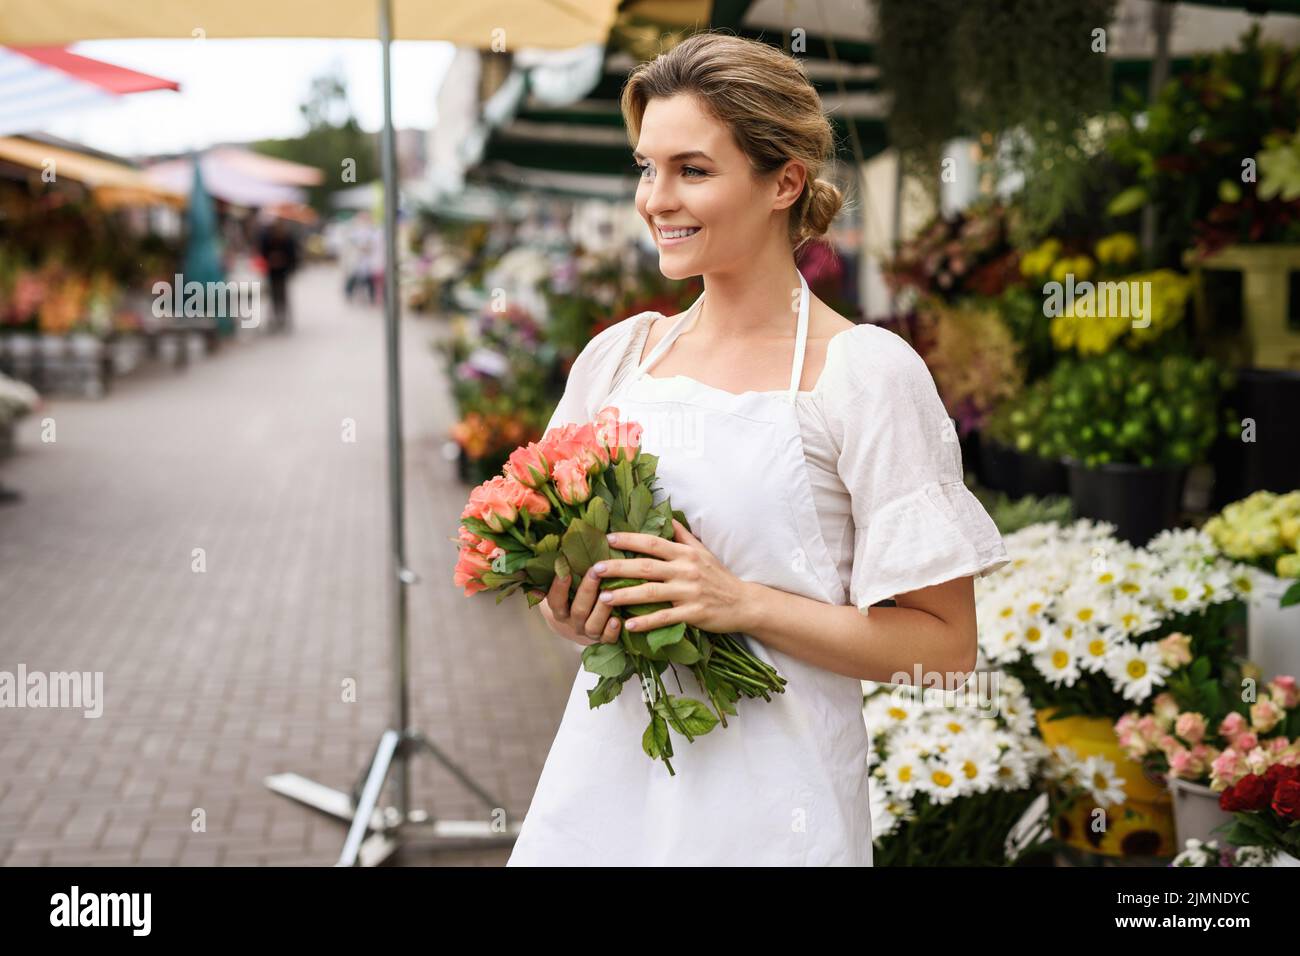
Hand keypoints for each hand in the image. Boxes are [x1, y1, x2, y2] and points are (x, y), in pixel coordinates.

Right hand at [529, 563, 623, 646]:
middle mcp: (574, 623)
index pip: (555, 601)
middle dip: (587, 590)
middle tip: (595, 571)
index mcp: (561, 610)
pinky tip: (618, 620)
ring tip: (609, 593)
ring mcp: (589, 632)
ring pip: (592, 626)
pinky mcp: (605, 639)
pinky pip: (607, 639)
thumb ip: (568, 571)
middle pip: (578, 611)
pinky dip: (612, 631)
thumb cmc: (581, 592)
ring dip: (601, 609)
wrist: (591, 620)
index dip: (559, 588)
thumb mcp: (571, 583)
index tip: (564, 572)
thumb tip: (564, 550)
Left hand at [591, 519, 754, 634]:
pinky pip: (665, 617)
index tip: (608, 539)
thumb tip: (666, 516)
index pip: (653, 543)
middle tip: (595, 569)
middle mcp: (686, 570)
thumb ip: (682, 535)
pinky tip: (628, 624)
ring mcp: (689, 592)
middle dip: (618, 567)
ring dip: (625, 595)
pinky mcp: (693, 613)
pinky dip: (646, 622)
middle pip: (646, 566)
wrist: (744, 603)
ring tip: (604, 598)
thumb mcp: (703, 552)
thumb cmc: (719, 577)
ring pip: (651, 592)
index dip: (630, 539)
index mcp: (685, 554)